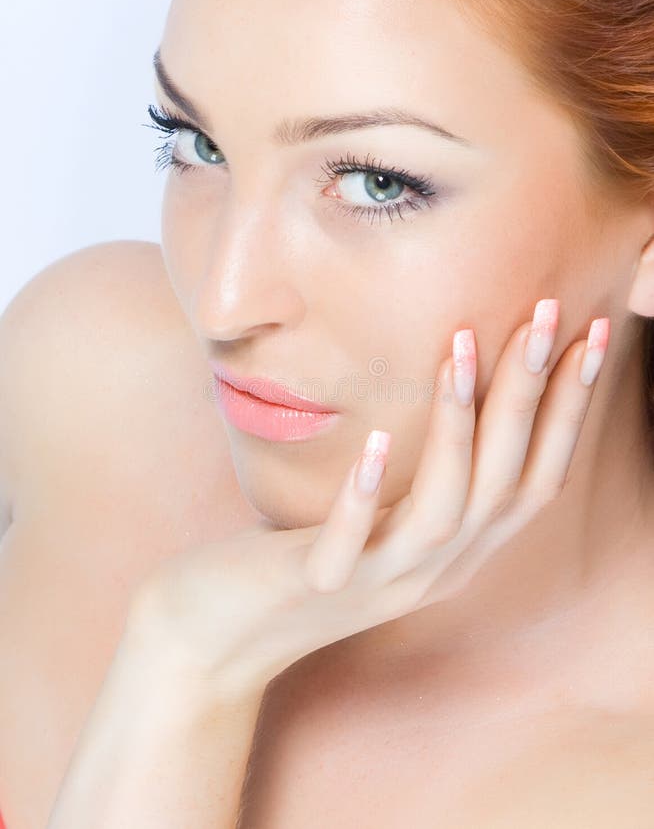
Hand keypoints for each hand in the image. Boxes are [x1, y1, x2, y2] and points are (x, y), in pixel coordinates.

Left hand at [128, 299, 608, 699]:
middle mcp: (435, 571)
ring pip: (442, 510)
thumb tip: (462, 394)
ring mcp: (378, 583)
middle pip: (504, 484)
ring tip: (461, 351)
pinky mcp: (316, 586)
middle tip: (547, 314)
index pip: (535, 478)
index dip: (569, 410)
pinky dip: (367, 496)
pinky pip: (349, 546)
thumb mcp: (386, 521)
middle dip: (533, 398)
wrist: (222, 632)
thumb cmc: (308, 557)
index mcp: (457, 550)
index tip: (589, 335)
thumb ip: (430, 482)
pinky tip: (377, 441)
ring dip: (460, 430)